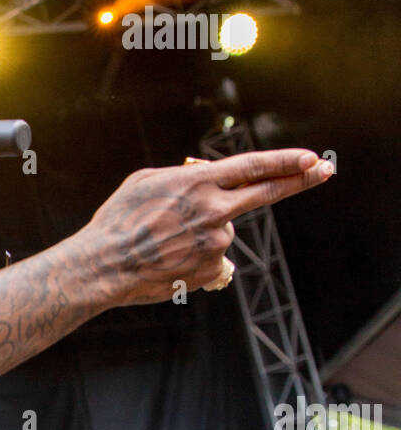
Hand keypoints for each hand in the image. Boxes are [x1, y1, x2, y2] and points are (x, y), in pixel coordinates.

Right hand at [78, 148, 334, 305]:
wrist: (105, 265)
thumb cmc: (118, 221)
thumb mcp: (145, 181)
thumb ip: (182, 177)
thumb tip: (204, 178)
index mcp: (200, 183)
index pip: (254, 167)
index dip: (286, 161)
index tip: (312, 157)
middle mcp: (215, 211)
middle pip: (266, 194)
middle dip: (298, 180)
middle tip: (323, 171)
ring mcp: (216, 244)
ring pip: (222, 232)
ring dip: (203, 234)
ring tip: (165, 242)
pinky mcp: (211, 271)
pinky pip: (211, 261)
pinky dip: (195, 260)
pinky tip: (169, 261)